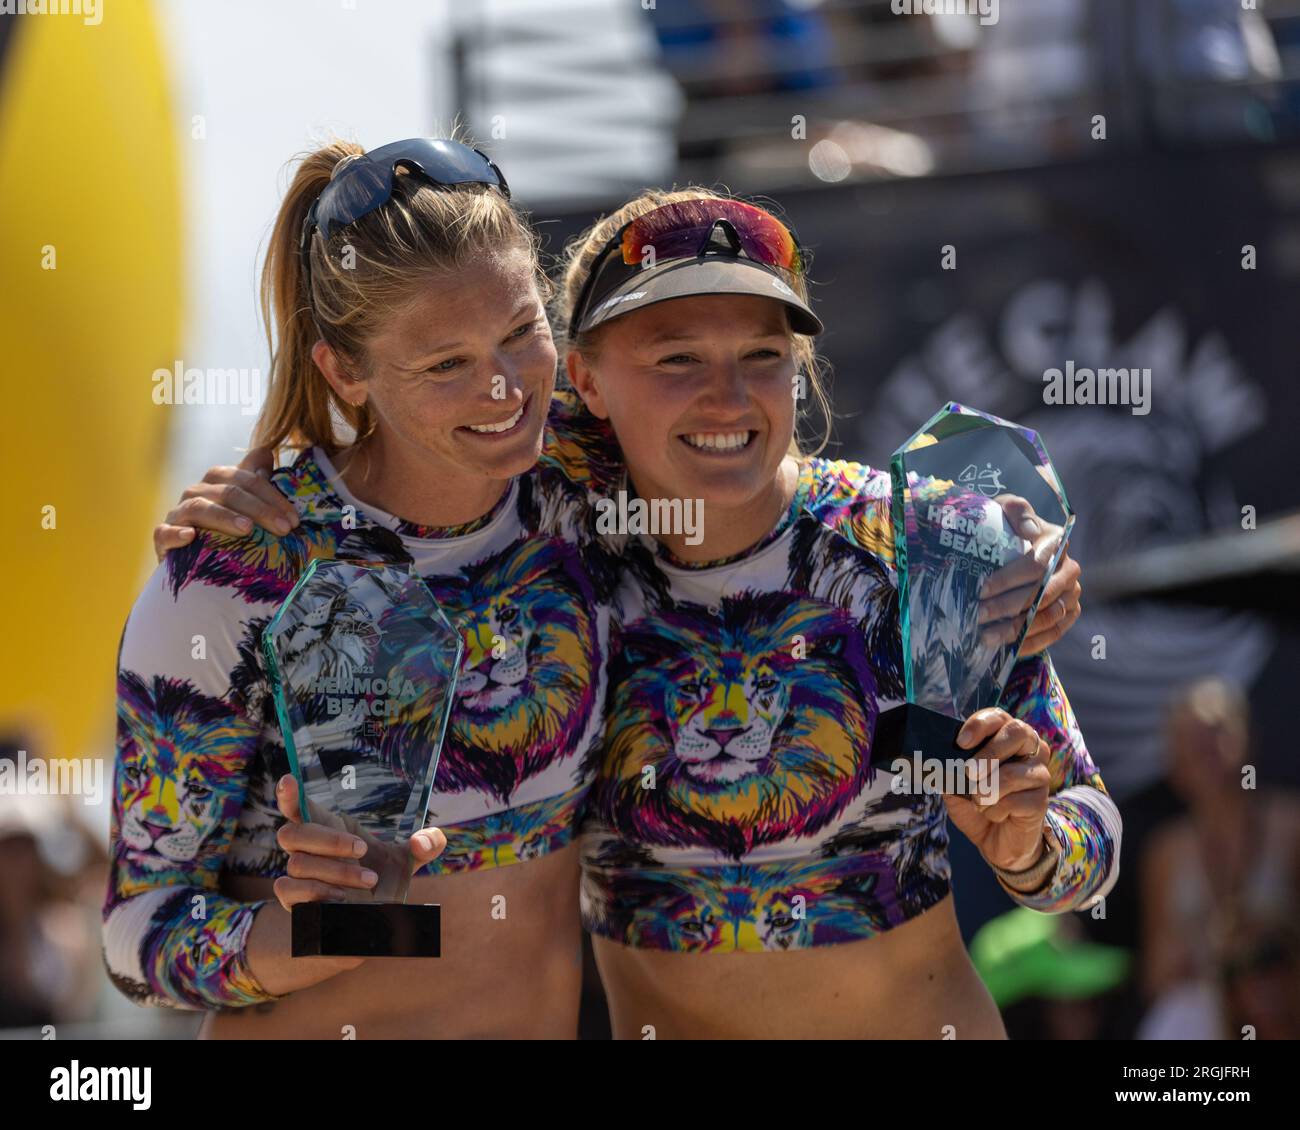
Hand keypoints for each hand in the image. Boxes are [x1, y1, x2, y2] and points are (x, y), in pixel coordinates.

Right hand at [153, 446, 297, 560]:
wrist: (196, 562)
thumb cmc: (229, 532)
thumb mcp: (247, 507)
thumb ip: (257, 480)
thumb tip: (266, 451)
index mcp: (217, 480)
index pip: (247, 479)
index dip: (272, 497)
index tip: (294, 520)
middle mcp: (196, 492)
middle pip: (228, 492)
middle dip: (260, 510)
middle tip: (284, 529)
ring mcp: (178, 514)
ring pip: (199, 508)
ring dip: (224, 517)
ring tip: (247, 529)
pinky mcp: (162, 537)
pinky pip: (164, 532)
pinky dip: (176, 534)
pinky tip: (191, 537)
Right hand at [272, 774, 445, 913]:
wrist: (378, 919)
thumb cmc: (386, 880)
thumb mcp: (410, 859)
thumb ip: (426, 844)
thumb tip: (423, 841)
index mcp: (330, 829)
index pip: (301, 808)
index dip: (290, 794)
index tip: (290, 780)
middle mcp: (308, 849)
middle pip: (293, 833)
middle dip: (328, 840)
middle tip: (362, 849)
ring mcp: (298, 874)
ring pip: (298, 863)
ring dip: (336, 871)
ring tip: (369, 881)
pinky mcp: (293, 900)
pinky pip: (287, 889)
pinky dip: (314, 891)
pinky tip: (341, 897)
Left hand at [942, 707, 1052, 872]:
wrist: (994, 841)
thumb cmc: (977, 804)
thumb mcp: (956, 785)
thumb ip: (951, 769)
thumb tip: (937, 760)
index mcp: (1006, 737)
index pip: (998, 717)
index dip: (980, 725)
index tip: (961, 742)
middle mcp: (1029, 749)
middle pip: (1018, 733)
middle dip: (989, 752)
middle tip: (970, 772)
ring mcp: (1039, 774)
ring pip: (1013, 773)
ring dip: (987, 790)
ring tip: (977, 801)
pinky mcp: (1041, 800)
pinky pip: (1016, 800)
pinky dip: (996, 810)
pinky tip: (994, 815)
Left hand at [977, 495, 1080, 655]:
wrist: (1014, 546)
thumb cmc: (1005, 527)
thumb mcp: (1005, 510)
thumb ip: (1016, 510)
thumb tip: (1027, 525)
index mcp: (1057, 542)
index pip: (1035, 564)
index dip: (1008, 578)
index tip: (982, 589)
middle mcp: (1069, 569)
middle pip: (1040, 593)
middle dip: (1007, 607)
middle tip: (978, 616)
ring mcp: (1073, 593)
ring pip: (1048, 616)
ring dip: (1017, 629)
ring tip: (987, 636)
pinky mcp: (1071, 613)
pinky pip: (1055, 633)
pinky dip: (1032, 642)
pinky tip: (1009, 649)